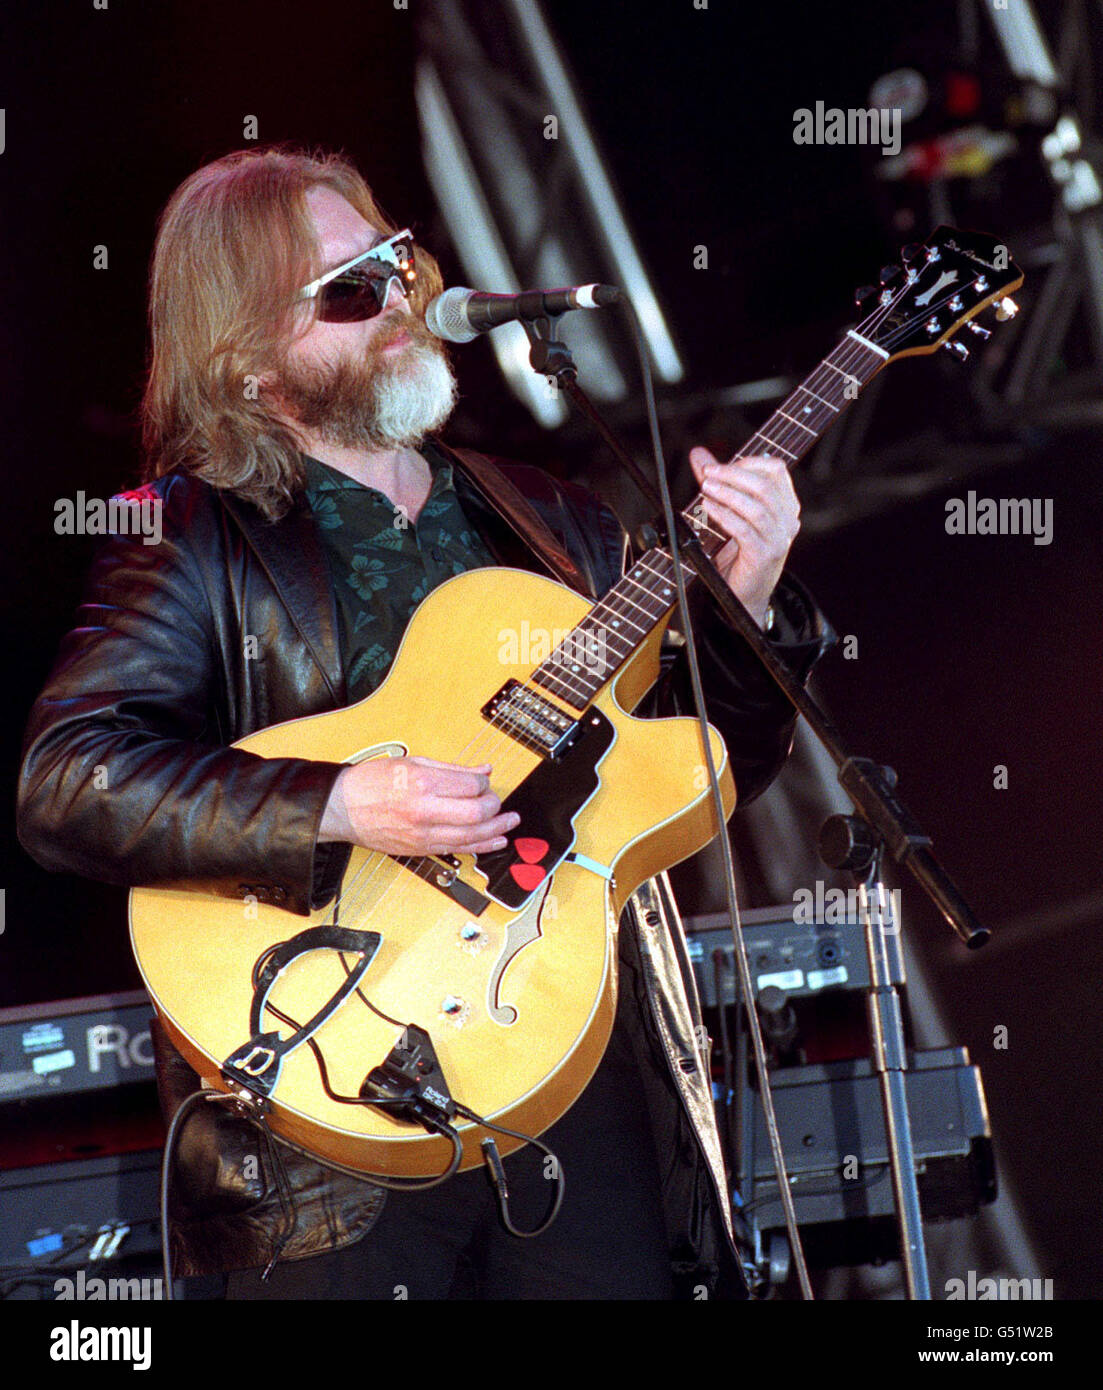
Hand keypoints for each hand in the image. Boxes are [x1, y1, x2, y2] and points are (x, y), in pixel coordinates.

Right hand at [319, 757, 519, 855]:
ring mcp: (422, 834)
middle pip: (476, 813)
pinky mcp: (420, 849)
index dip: (484, 784)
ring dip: (496, 830)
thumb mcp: (413, 762)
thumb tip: (483, 772)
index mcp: (422, 784)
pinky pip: (457, 850)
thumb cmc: (371, 783)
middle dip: (494, 807)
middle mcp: (424, 811)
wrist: (342, 808)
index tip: (483, 781)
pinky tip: (494, 841)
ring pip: (471, 836)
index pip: (471, 786)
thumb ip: (452, 769)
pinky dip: (479, 846)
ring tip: (510, 823)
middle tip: (497, 801)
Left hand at [689, 448, 800, 626]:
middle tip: (707, 473)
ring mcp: (779, 538)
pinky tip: (709, 507)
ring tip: (705, 488)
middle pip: (765, 485)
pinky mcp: (765, 555)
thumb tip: (698, 453)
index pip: (776, 469)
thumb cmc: (738, 551)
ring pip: (757, 506)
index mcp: (786, 504)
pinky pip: (746, 530)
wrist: (745, 593)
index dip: (747, 462)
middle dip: (733, 474)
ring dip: (727, 493)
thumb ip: (717, 481)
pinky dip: (725, 515)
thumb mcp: (728, 510)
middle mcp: (788, 519)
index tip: (720, 466)